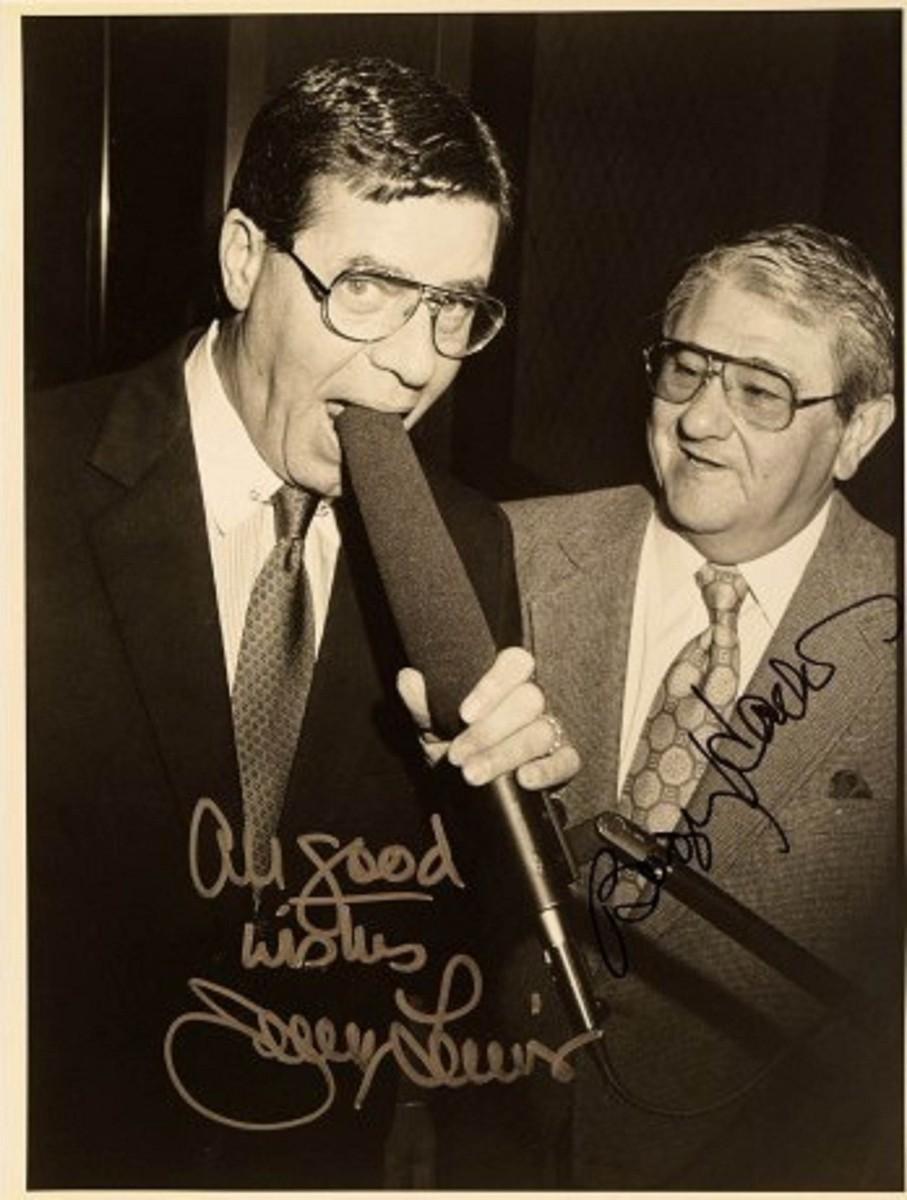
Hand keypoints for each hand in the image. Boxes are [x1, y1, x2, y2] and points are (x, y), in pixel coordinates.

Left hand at [397, 647, 579, 790]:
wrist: (469, 791)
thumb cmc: (455, 745)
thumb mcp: (432, 726)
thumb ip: (422, 703)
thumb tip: (409, 678)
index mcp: (505, 682)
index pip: (514, 663)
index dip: (493, 686)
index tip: (464, 714)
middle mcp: (533, 700)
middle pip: (529, 700)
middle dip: (490, 731)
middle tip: (458, 755)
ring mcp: (552, 728)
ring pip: (541, 732)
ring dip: (504, 755)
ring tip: (473, 774)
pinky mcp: (563, 759)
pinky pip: (567, 760)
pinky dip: (547, 769)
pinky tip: (523, 778)